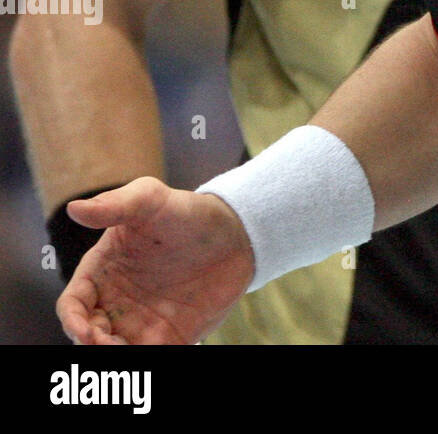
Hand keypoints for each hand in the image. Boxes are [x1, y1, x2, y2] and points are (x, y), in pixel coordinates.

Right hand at [56, 177, 253, 344]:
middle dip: (92, 346)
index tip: (86, 331)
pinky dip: (141, 366)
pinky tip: (154, 355)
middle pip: (87, 335)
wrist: (237, 233)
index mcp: (101, 272)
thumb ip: (115, 204)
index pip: (73, 304)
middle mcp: (114, 301)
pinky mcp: (167, 338)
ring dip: (114, 359)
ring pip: (113, 352)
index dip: (72, 321)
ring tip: (132, 352)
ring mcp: (139, 322)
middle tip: (112, 346)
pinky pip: (147, 359)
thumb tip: (74, 208)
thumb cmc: (187, 212)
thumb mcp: (151, 199)